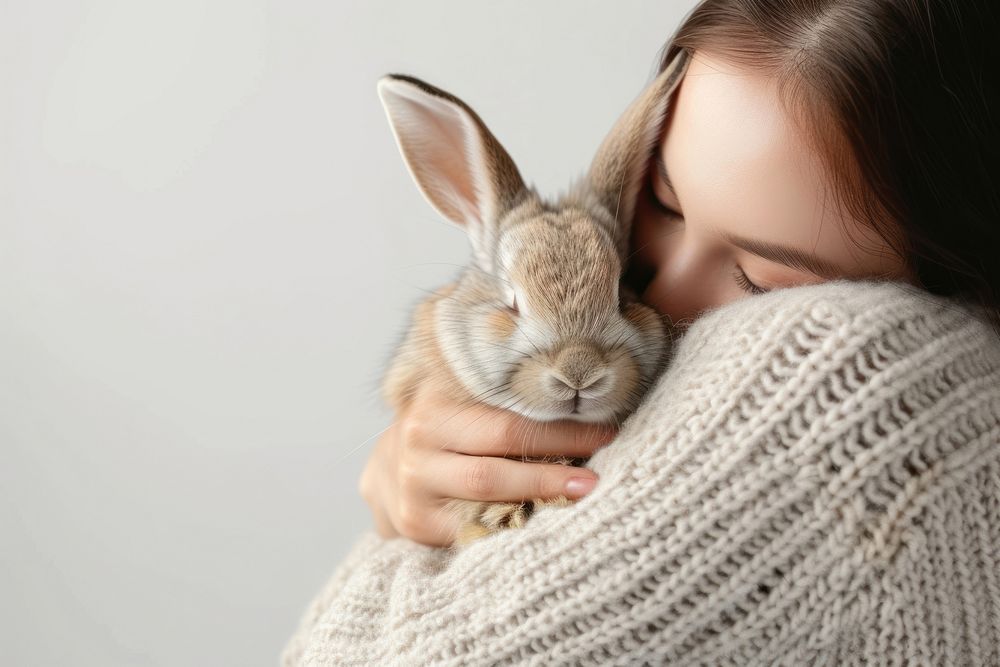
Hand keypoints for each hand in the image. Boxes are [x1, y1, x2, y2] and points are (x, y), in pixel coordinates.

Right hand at [358, 384, 617, 546]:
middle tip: (599, 477)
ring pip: (485, 498)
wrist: (389, 465)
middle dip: (553, 471)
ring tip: (581, 496)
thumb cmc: (446, 428)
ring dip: (539, 498)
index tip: (606, 432)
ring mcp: (413, 488)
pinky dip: (512, 526)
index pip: (507, 424)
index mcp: (433, 405)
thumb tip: (579, 393)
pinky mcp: (416, 524)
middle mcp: (418, 444)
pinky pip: (473, 528)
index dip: (560, 431)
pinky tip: (543, 523)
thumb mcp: (460, 398)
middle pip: (496, 465)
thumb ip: (502, 394)